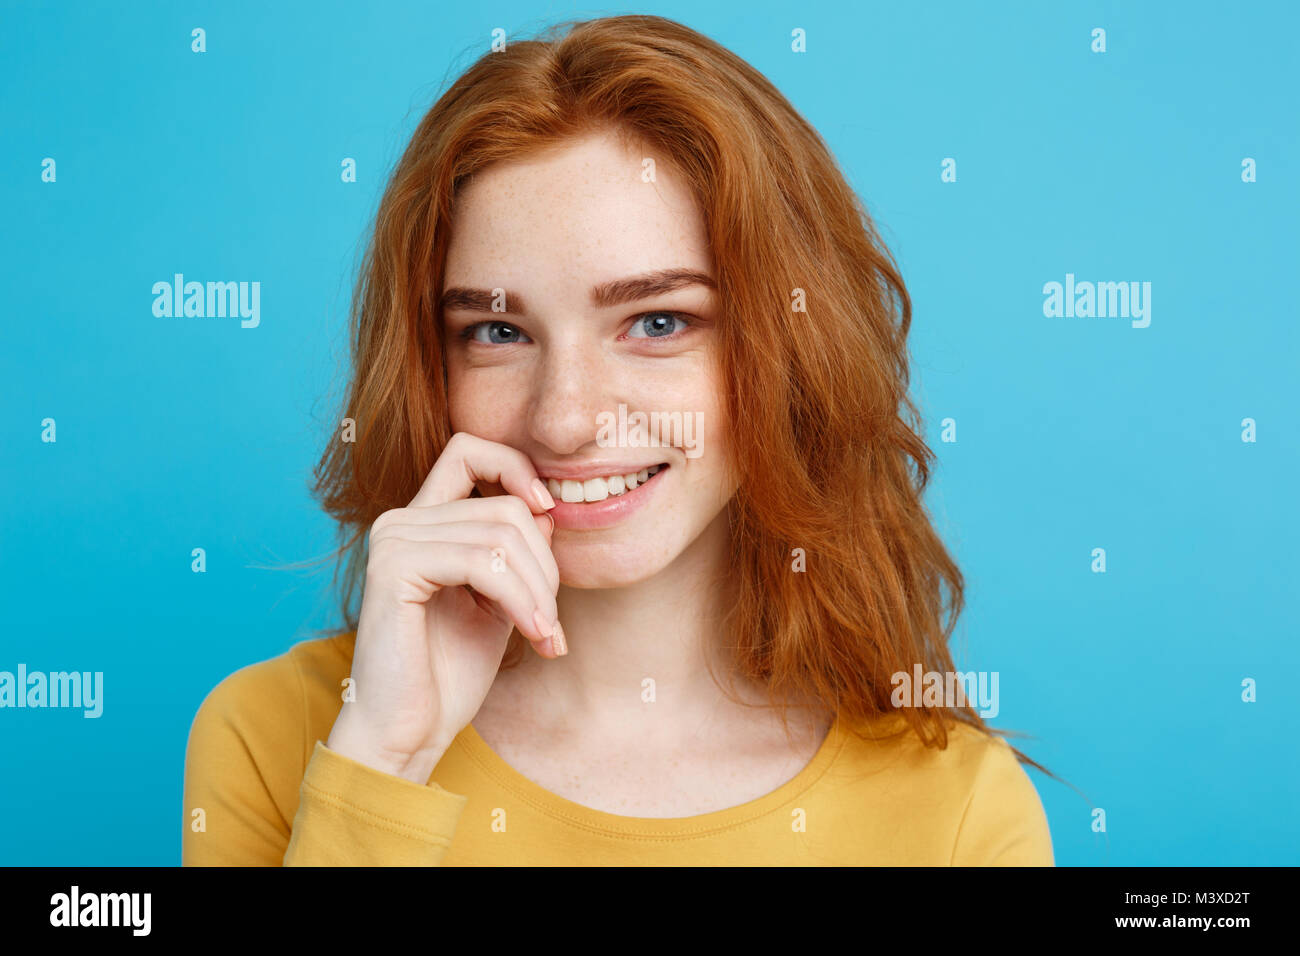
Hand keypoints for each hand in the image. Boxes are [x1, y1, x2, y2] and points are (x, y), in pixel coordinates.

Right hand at [325, 432, 560, 783]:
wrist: (406, 734)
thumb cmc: (448, 676)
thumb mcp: (499, 604)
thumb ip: (518, 556)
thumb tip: (547, 509)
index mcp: (423, 523)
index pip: (470, 451)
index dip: (517, 468)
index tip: (549, 512)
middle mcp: (401, 521)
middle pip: (505, 506)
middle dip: (547, 566)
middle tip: (553, 621)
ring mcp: (393, 541)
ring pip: (502, 534)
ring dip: (540, 591)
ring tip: (546, 635)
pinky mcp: (393, 569)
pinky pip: (481, 562)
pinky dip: (520, 598)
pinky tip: (533, 635)